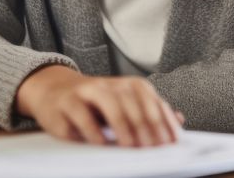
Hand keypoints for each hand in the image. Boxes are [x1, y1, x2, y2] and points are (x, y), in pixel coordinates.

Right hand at [15, 65, 182, 146]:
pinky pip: (81, 115)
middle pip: (131, 101)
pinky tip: (101, 144)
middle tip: (152, 147)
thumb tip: (179, 121)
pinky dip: (92, 131)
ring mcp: (85, 92)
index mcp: (126, 85)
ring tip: (130, 145)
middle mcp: (107, 84)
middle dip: (144, 125)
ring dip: (122, 125)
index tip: (169, 141)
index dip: (161, 120)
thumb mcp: (123, 105)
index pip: (149, 99)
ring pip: (108, 103)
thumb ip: (149, 111)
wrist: (54, 91)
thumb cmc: (95, 104)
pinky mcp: (66, 103)